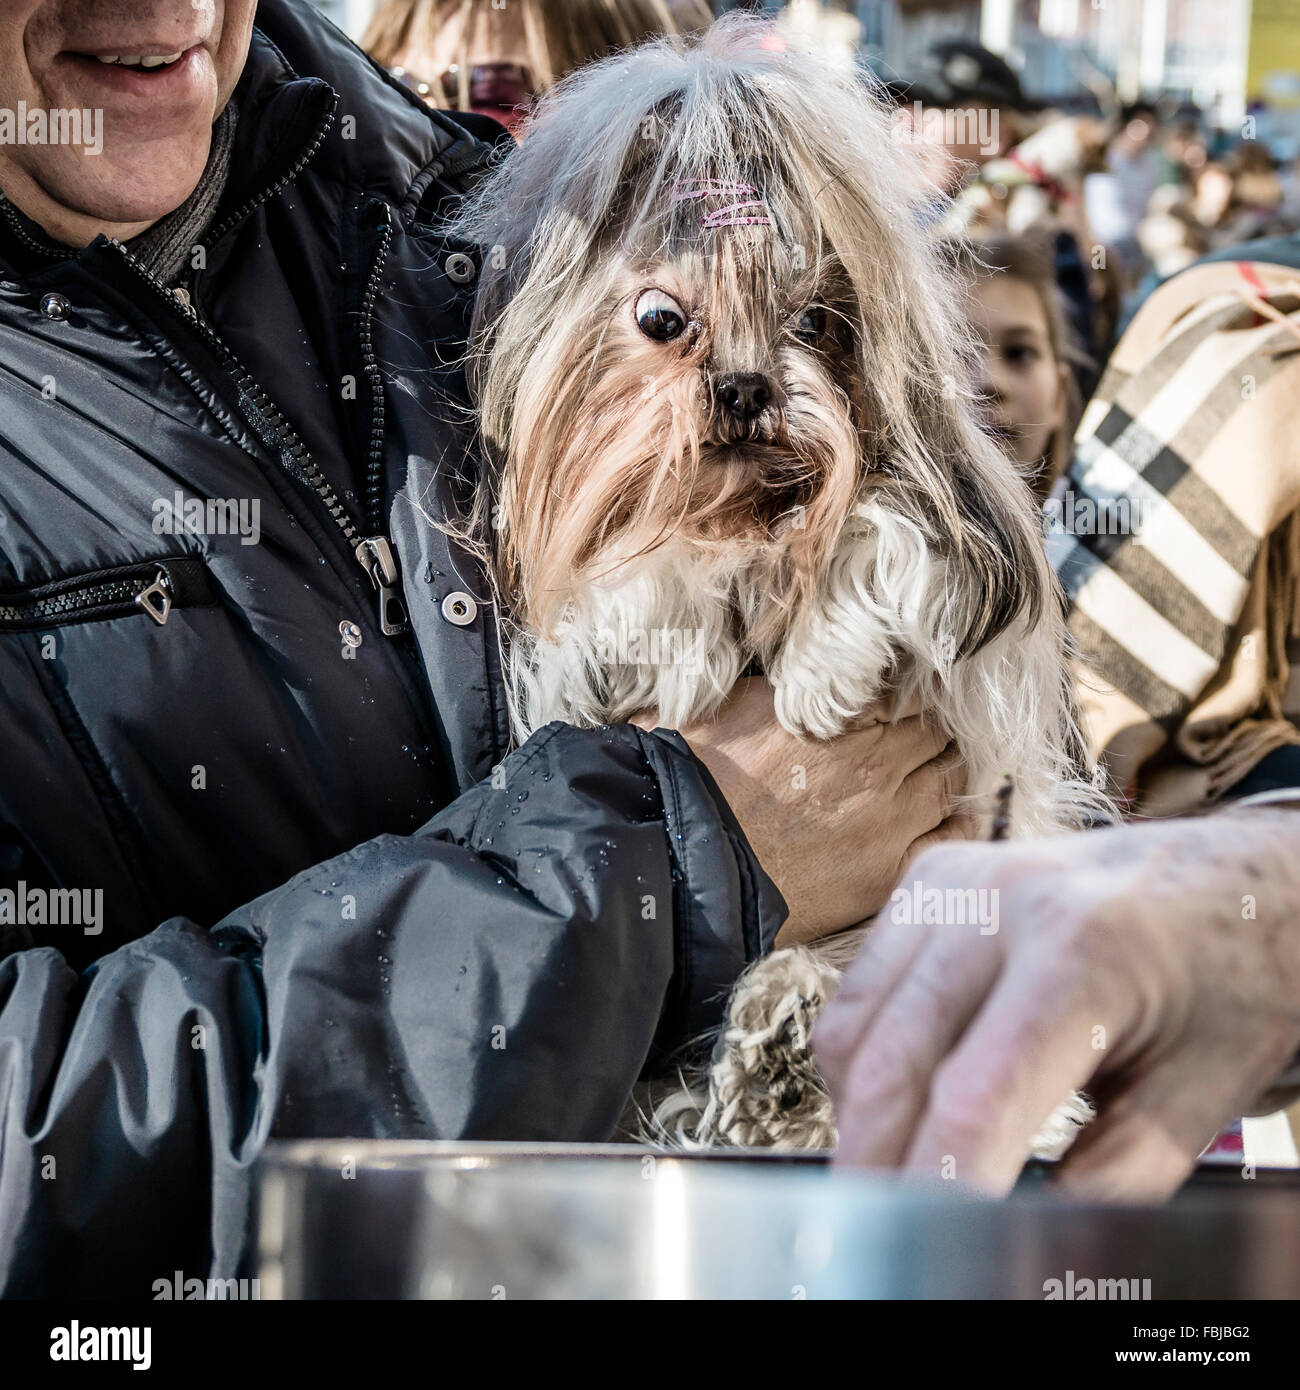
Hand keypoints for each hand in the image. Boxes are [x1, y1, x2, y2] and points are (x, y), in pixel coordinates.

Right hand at [639, 678, 974, 945]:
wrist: (685, 863)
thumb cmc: (692, 783)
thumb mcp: (722, 705)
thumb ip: (769, 682)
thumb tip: (781, 662)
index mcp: (838, 714)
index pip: (905, 690)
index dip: (903, 694)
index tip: (895, 702)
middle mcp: (876, 759)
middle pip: (934, 730)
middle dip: (926, 730)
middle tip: (913, 738)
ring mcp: (890, 817)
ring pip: (950, 776)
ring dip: (943, 769)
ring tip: (929, 773)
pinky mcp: (890, 871)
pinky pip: (952, 837)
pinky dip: (958, 822)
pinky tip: (949, 817)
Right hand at [813, 810, 1299, 1198]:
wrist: (1242, 877)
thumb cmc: (1236, 976)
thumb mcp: (1202, 1092)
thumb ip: (1113, 1179)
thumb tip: (1029, 1244)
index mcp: (1087, 950)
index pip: (974, 1097)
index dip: (937, 1186)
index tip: (927, 1248)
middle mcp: (1003, 900)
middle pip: (891, 1064)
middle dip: (878, 1166)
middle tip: (891, 1234)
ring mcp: (956, 881)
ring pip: (853, 1028)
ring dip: (863, 1112)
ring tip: (908, 1163)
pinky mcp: (932, 879)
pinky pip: (859, 991)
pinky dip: (866, 1058)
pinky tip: (912, 1089)